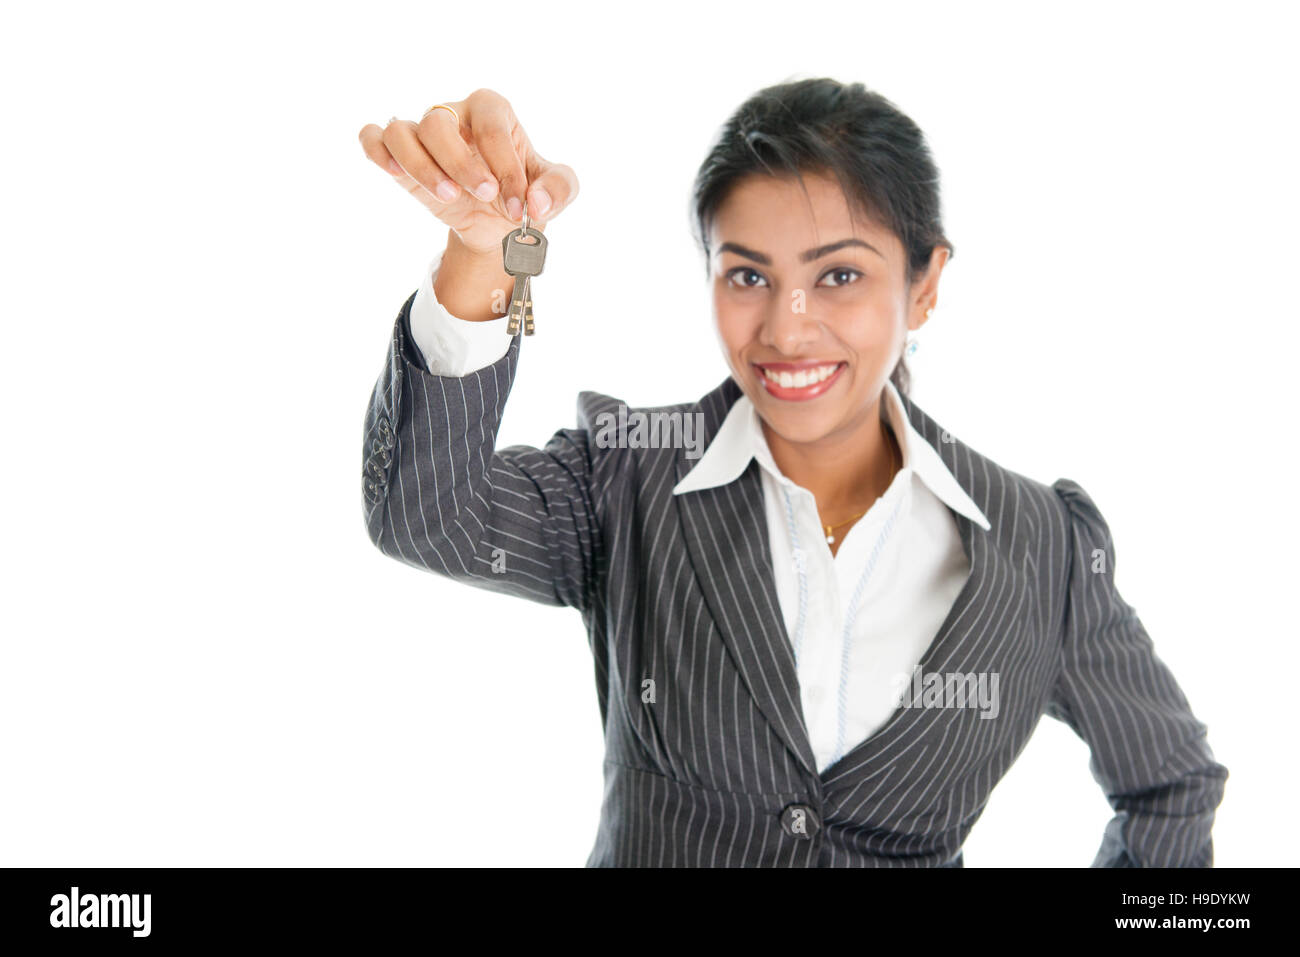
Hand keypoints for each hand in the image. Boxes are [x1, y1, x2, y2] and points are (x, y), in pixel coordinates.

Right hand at [358, 89, 578, 253]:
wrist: (497, 221)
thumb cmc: (524, 192)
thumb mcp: (555, 190)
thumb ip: (558, 189)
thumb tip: (535, 201)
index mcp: (492, 111)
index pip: (491, 127)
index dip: (505, 168)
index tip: (518, 205)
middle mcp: (453, 114)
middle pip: (439, 124)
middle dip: (461, 165)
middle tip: (484, 195)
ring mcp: (423, 133)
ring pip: (402, 133)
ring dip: (421, 167)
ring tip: (448, 196)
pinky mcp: (400, 156)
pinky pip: (373, 137)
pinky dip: (377, 150)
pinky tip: (394, 172)